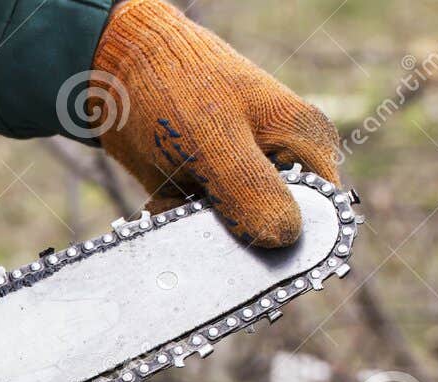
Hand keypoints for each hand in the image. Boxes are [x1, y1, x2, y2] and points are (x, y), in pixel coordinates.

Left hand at [90, 0, 340, 246]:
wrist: (115, 69)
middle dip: (234, 242)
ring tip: (173, 202)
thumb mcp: (214, 141)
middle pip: (274, 234)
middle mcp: (281, 167)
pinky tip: (158, 201)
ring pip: (231, 238)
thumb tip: (285, 239)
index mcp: (306, 147)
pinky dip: (174, 226)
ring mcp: (243, 182)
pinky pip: (197, 231)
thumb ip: (250, 189)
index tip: (248, 256)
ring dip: (196, 235)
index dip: (291, 248)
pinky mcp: (206, 193)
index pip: (322, 219)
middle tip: (197, 220)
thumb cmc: (175, 88)